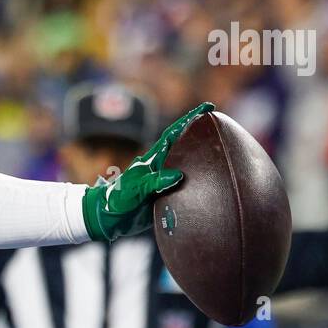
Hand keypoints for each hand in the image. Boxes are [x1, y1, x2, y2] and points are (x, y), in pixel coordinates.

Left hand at [82, 101, 213, 240]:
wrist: (106, 220)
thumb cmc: (116, 201)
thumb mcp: (134, 189)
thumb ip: (154, 182)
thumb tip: (178, 175)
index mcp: (152, 161)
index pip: (173, 135)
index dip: (189, 120)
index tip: (207, 107)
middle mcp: (159, 169)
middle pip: (183, 148)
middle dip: (200, 136)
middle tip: (220, 126)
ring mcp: (163, 183)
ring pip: (186, 167)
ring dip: (201, 160)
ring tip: (221, 154)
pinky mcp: (165, 198)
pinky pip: (185, 188)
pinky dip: (197, 185)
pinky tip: (210, 186)